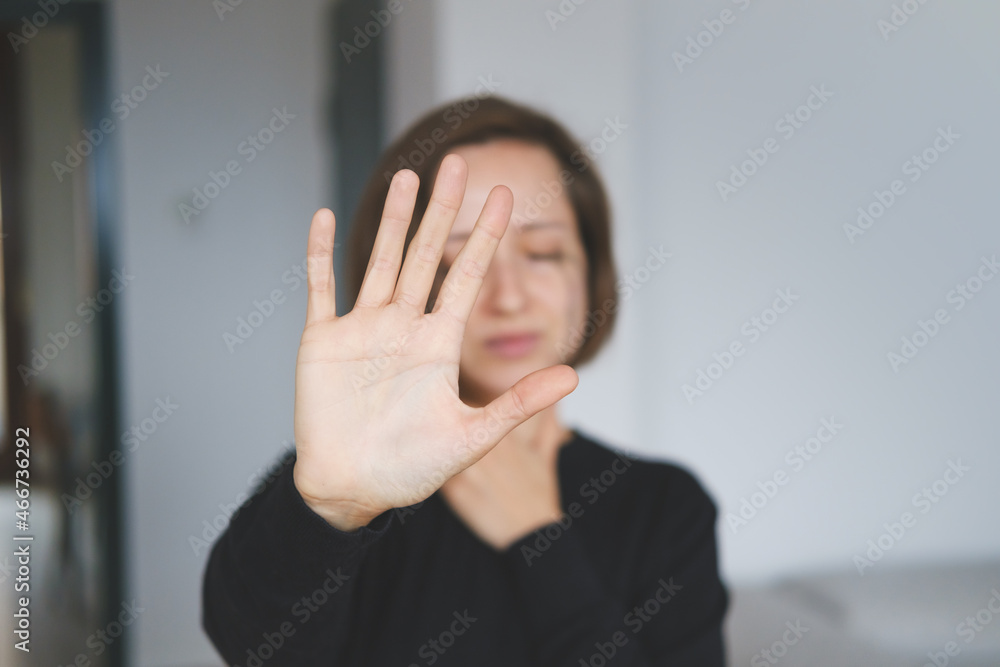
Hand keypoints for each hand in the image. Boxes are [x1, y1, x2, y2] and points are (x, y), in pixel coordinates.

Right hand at [292, 155, 578, 530]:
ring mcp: (363, 330)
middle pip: (426, 256)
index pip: (466, 277)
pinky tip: (328, 215)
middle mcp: (404, 328)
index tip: (506, 195)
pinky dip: (321, 253)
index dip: (485, 237)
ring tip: (408, 176)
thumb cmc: (411, 470)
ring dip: (392, 220)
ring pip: (381, 261)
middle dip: (442, 210)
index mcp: (439, 344)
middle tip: (456, 162)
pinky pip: (322, 288)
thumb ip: (519, 403)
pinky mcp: (323, 341)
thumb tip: (574, 375)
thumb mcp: (473, 435)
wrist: (353, 491)